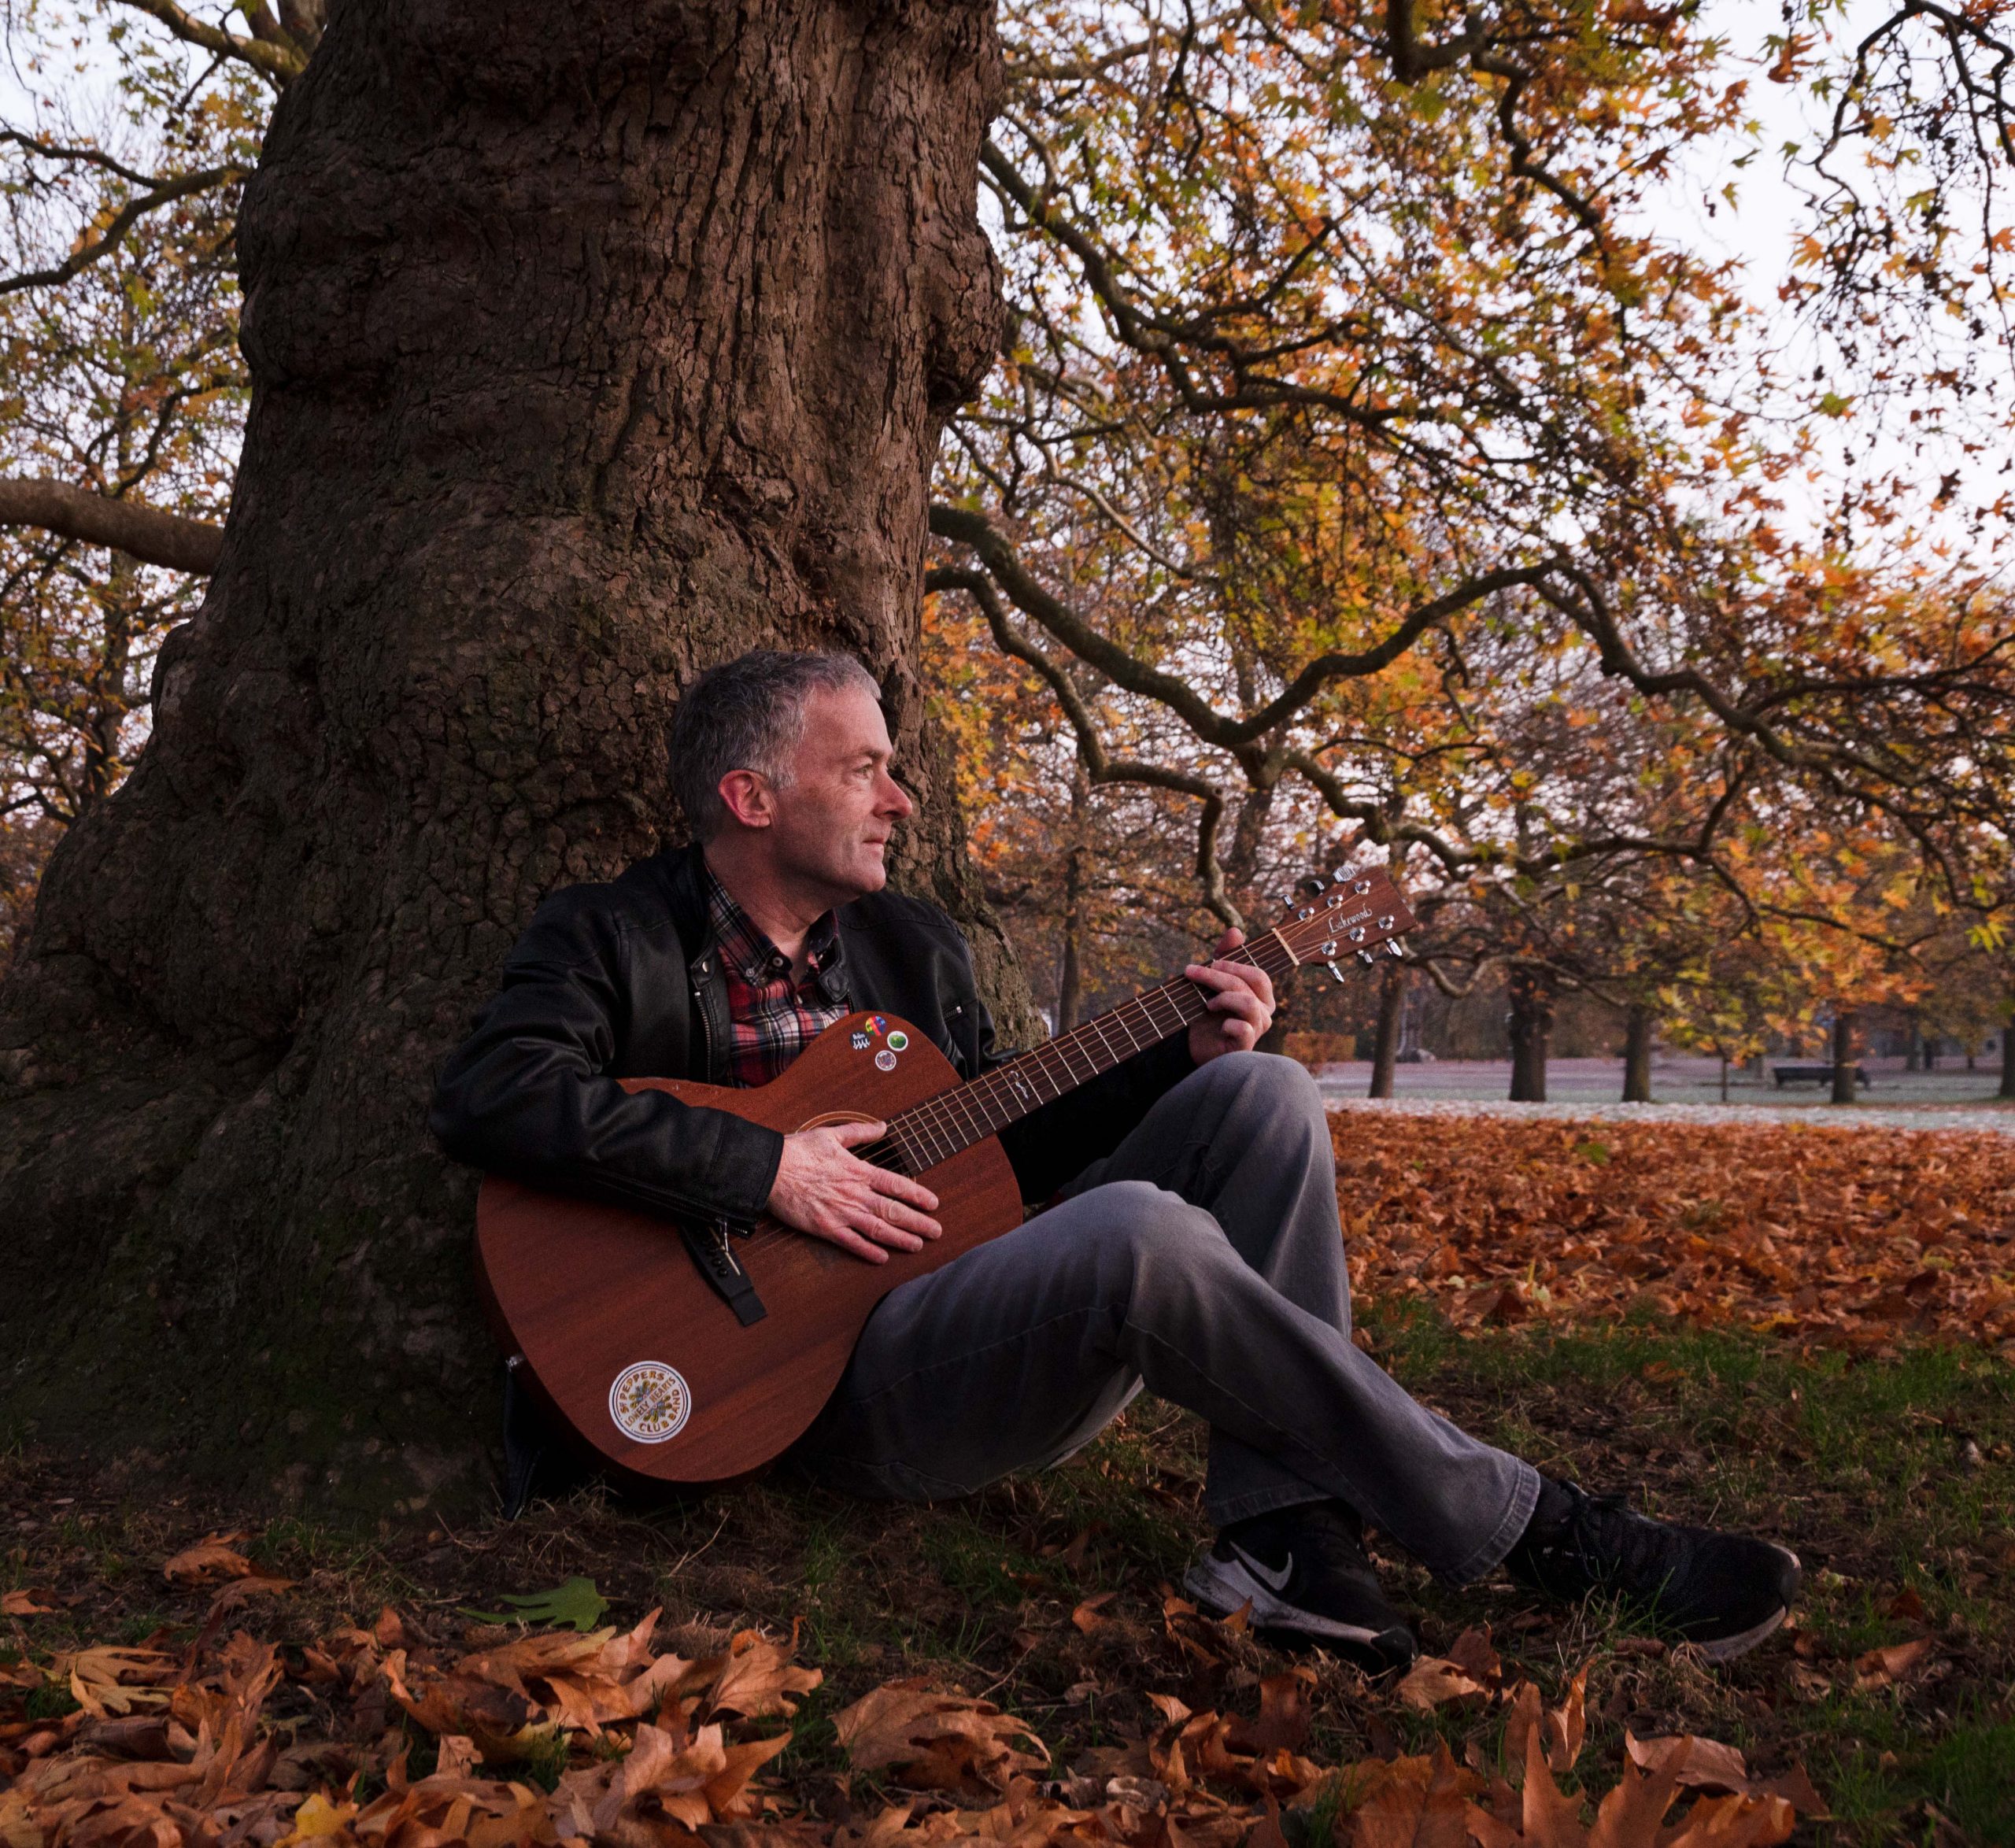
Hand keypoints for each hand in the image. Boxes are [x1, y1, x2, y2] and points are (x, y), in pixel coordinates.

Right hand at [767, 1119, 941, 1263]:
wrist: (770, 1170)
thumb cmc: (799, 1151)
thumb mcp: (832, 1134)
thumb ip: (860, 1132)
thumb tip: (882, 1126)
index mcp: (858, 1171)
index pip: (896, 1185)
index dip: (918, 1195)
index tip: (934, 1204)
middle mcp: (854, 1194)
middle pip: (893, 1211)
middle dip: (918, 1223)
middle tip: (936, 1232)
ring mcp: (841, 1212)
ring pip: (878, 1229)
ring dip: (901, 1239)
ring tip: (918, 1246)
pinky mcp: (825, 1227)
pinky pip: (852, 1242)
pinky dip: (868, 1251)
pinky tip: (882, 1257)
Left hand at [1185, 927, 1275, 1064]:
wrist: (1196, 1043)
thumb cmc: (1209, 1009)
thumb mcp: (1214, 980)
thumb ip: (1225, 956)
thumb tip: (1235, 930)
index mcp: (1262, 994)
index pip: (1257, 974)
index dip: (1233, 964)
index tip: (1208, 962)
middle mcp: (1265, 1011)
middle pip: (1252, 983)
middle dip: (1220, 976)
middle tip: (1194, 974)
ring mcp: (1258, 1029)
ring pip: (1249, 1004)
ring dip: (1223, 998)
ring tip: (1208, 1004)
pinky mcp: (1246, 1046)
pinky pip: (1244, 1029)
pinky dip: (1228, 1024)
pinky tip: (1218, 1026)